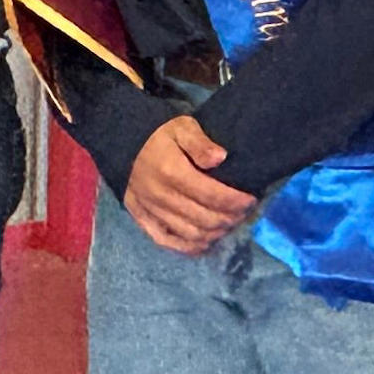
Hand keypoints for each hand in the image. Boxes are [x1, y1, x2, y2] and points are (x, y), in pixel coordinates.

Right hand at [124, 117, 260, 258]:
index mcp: (172, 172)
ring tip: (228, 224)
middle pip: (205, 218)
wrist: (122, 143)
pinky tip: (205, 241)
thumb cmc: (158, 135)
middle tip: (243, 213)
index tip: (250, 200)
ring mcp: (150, 211)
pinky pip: (168, 241)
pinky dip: (190, 247)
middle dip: (230, 218)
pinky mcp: (142, 219)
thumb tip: (220, 158)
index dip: (236, 202)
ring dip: (215, 233)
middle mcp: (161, 196)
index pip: (212, 195)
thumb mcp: (182, 127)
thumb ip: (200, 143)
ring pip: (190, 233)